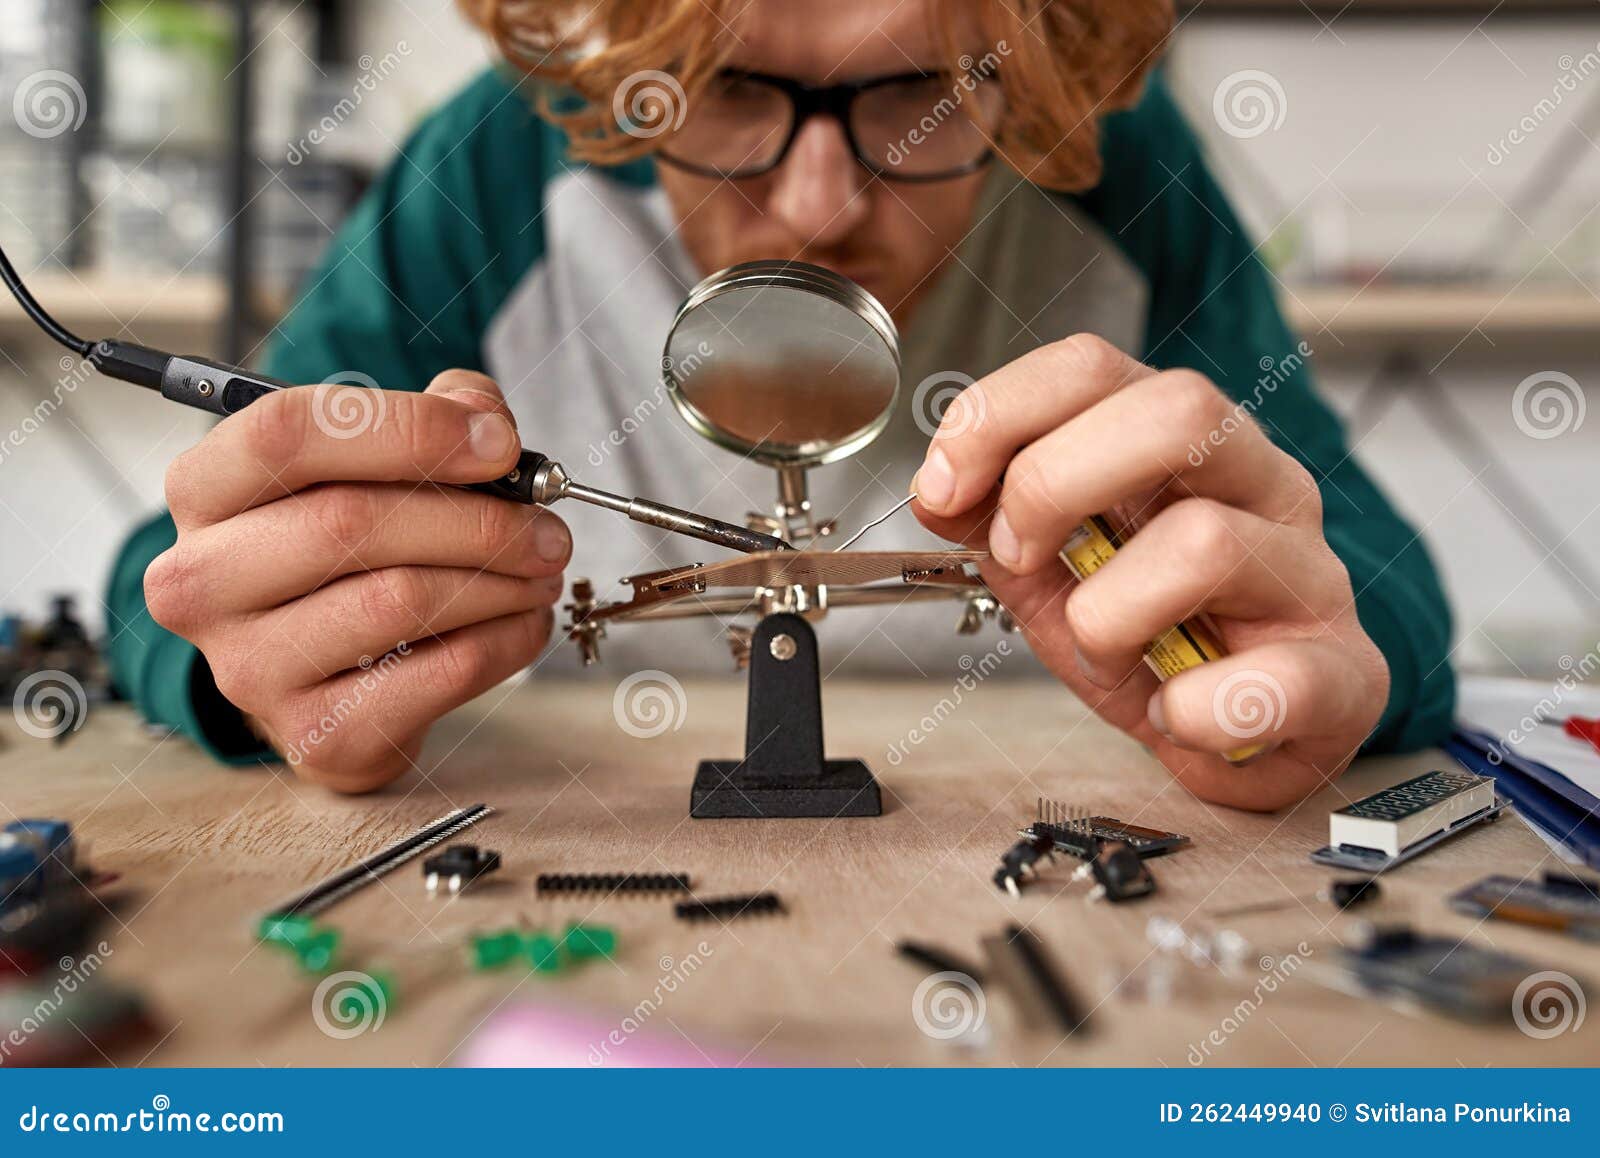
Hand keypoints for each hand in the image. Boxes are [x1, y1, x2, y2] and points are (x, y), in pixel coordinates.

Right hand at [145, 371, 569, 792]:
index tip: (500, 443)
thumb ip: (439, 414)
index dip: (408, 428)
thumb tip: (489, 426)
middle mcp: (204, 580)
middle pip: (349, 522)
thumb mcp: (379, 465)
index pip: (287, 434)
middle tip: (547, 527)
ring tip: (541, 571)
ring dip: (500, 581)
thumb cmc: (351, 554)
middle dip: (477, 519)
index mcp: (205, 491)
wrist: (330, 682)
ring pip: (400, 600)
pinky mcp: (314, 733)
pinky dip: (506, 640)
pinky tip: (526, 621)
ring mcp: (249, 667)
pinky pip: (440, 673)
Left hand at [911, 335, 1389, 810]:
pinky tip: (1174, 713)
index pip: (1094, 367)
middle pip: (1178, 409)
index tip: (943, 487)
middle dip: (1056, 484)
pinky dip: (1196, 710)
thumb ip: (993, 518)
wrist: (1235, 735)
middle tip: (1019, 557)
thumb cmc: (1150, 635)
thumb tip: (939, 488)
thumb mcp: (1050, 566)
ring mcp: (1307, 570)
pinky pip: (1276, 679)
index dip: (1001, 414)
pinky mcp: (1341, 670)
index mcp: (1182, 441)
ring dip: (1110, 618)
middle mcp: (1257, 481)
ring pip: (1207, 541)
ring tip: (1103, 654)